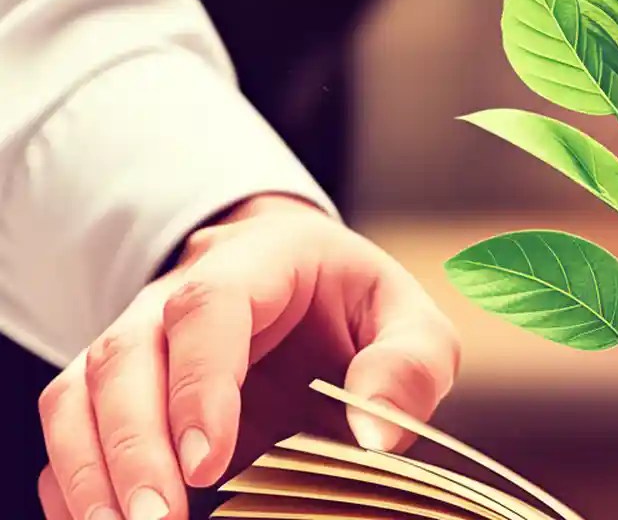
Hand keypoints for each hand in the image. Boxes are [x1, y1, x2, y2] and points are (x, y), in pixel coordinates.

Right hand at [36, 194, 459, 519]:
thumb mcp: (408, 318)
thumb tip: (377, 432)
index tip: (209, 460)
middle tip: (158, 518)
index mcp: (257, 261)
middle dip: (134, 444)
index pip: (208, 309)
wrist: (305, 279)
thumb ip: (409, 363)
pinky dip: (74, 480)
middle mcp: (175, 295)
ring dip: (92, 467)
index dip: (199, 383)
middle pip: (126, 355)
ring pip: (80, 393)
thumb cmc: (353, 303)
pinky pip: (72, 429)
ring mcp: (139, 340)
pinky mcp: (118, 388)